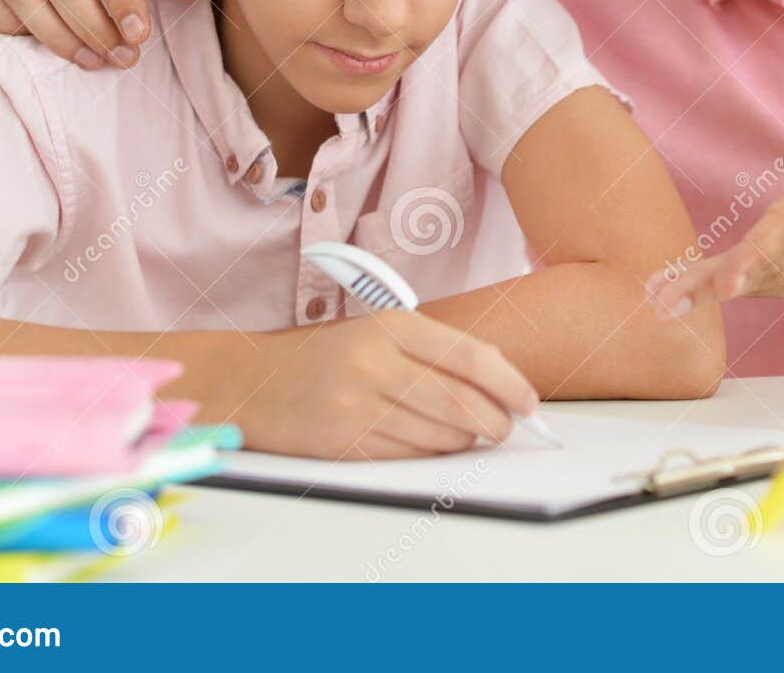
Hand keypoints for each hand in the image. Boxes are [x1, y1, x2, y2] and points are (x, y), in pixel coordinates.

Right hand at [241, 311, 540, 459]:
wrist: (254, 382)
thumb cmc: (327, 356)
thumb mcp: (378, 332)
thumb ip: (435, 351)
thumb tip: (500, 382)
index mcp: (392, 326)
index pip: (471, 357)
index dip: (510, 384)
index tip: (529, 401)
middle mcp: (376, 364)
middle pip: (462, 404)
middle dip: (496, 421)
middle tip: (506, 426)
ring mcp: (359, 406)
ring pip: (441, 436)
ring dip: (466, 440)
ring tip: (468, 432)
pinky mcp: (346, 443)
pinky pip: (411, 456)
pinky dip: (433, 453)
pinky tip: (432, 443)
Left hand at [645, 47, 783, 316]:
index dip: (761, 252)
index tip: (729, 281)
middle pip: (764, 264)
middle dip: (716, 283)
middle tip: (663, 298)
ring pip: (759, 282)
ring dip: (708, 293)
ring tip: (658, 301)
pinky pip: (764, 286)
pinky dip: (722, 294)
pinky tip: (681, 298)